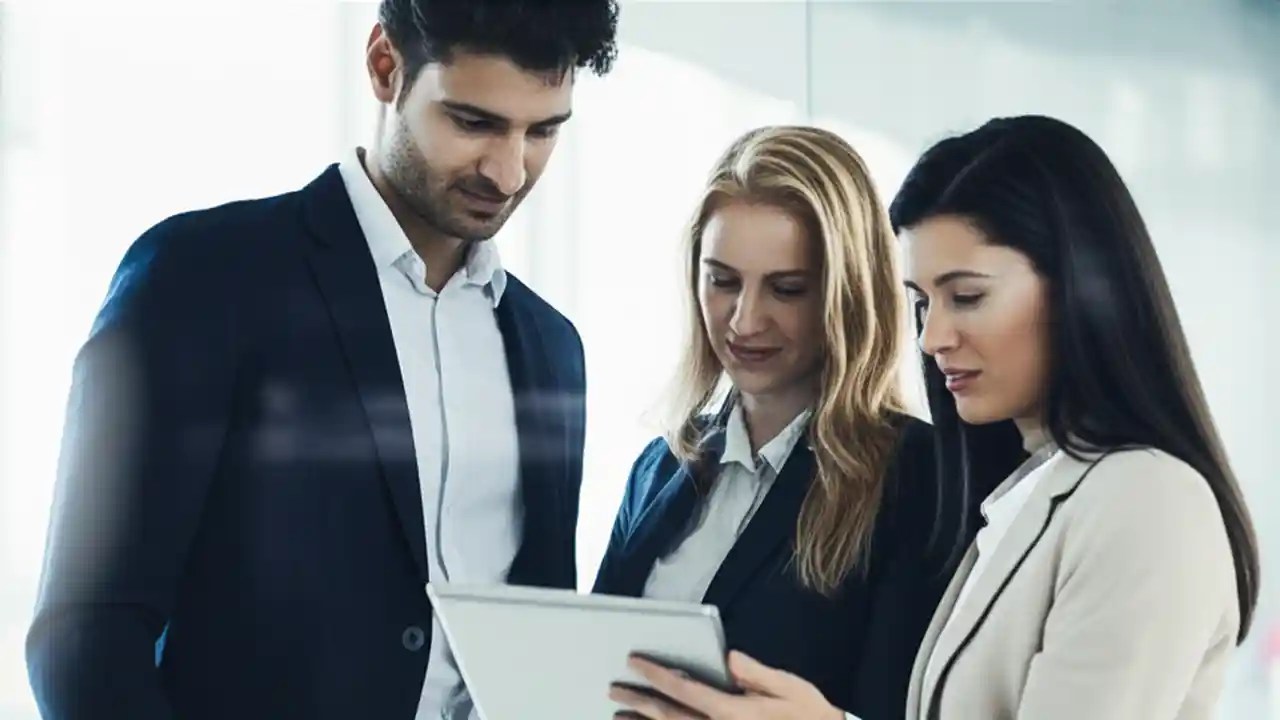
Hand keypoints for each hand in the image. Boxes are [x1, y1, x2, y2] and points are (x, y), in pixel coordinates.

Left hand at [609, 651, 844, 719]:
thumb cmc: (809, 714)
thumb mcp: (790, 688)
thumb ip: (757, 674)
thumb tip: (729, 657)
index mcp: (733, 712)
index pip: (685, 690)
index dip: (656, 675)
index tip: (634, 661)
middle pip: (669, 718)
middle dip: (638, 702)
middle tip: (613, 690)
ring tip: (619, 718)